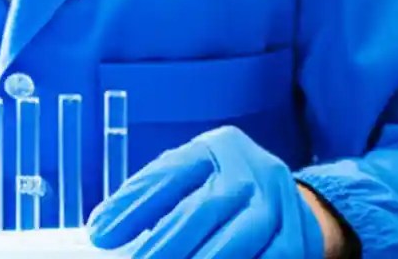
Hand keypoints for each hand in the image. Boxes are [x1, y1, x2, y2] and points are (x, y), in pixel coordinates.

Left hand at [88, 126, 325, 258]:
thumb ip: (150, 198)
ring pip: (239, 237)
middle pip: (205, 207)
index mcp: (215, 149)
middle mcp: (251, 171)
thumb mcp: (189, 177)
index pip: (169, 175)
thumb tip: (103, 229)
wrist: (292, 200)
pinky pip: (270, 258)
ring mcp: (279, 205)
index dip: (132, 206)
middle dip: (167, 242)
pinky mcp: (297, 238)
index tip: (100, 234)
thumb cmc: (221, 189)